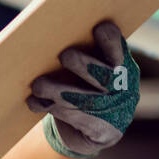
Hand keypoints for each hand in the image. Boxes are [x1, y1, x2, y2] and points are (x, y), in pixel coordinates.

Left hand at [26, 20, 139, 158]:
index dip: (111, 40)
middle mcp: (124, 89)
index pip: (119, 51)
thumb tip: (50, 33)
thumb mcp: (86, 69)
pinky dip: (50, 108)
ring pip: (85, 99)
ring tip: (38, 85)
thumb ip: (81, 52)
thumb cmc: (81, 87)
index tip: (98, 27)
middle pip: (106, 75)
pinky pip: (75, 118)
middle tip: (65, 55)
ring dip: (58, 90)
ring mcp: (116, 112)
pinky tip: (33, 101)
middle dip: (85, 64)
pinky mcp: (102, 131)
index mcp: (122, 67)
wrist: (86, 131)